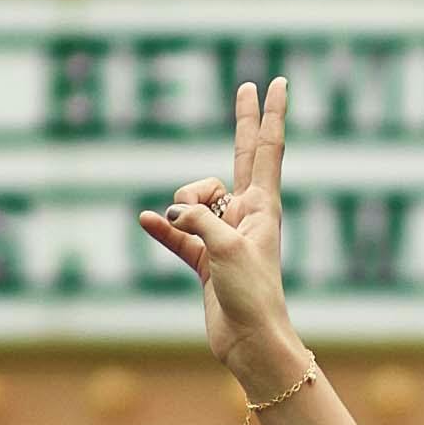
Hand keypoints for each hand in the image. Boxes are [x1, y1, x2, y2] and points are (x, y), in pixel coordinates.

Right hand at [139, 74, 296, 390]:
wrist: (250, 342)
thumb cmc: (251, 295)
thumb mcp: (224, 249)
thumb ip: (197, 220)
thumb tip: (169, 213)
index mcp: (263, 206)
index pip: (266, 148)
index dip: (269, 114)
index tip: (276, 82)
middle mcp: (247, 214)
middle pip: (242, 155)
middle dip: (243, 121)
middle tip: (247, 86)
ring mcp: (225, 234)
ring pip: (194, 200)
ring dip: (182, 209)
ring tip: (190, 235)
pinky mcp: (206, 259)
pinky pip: (177, 233)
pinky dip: (163, 228)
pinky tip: (146, 222)